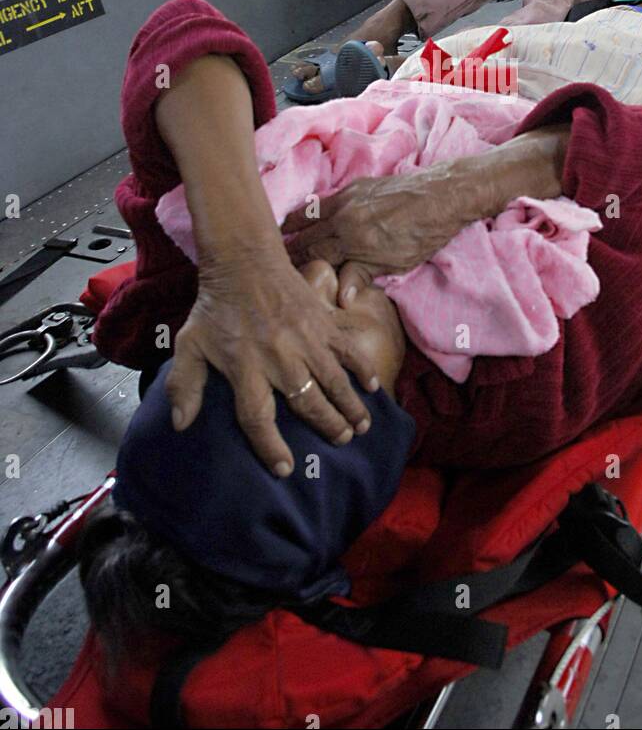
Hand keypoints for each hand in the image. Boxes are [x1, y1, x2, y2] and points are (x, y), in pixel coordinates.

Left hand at [165, 250, 380, 474]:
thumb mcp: (190, 344)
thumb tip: (181, 424)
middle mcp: (279, 360)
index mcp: (245, 368)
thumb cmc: (216, 307)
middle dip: (327, 427)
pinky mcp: (322, 323)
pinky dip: (362, 369)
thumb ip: (184, 385)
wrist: (244, 261)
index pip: (259, 419)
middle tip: (339, 441)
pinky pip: (348, 351)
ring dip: (350, 407)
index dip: (271, 447)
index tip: (284, 468)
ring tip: (360, 427)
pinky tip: (372, 386)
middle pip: (308, 405)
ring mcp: (305, 341)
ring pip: (334, 383)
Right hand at [282, 171, 466, 299]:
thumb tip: (340, 298)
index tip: (282, 278)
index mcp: (354, 241)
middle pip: (305, 237)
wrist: (443, 196)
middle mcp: (344, 218)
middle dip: (288, 250)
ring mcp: (347, 199)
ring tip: (276, 241)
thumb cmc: (424, 234)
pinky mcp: (354, 187)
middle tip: (271, 262)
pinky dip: (307, 212)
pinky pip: (322, 202)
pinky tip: (299, 219)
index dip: (296, 268)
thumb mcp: (396, 264)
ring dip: (292, 230)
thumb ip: (362, 276)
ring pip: (308, 216)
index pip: (313, 257)